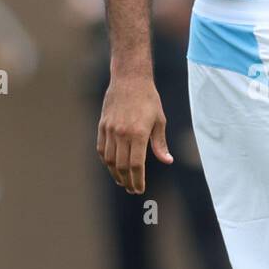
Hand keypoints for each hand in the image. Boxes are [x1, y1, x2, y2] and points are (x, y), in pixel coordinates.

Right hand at [97, 74, 172, 193]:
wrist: (129, 79)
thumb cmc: (148, 99)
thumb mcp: (159, 120)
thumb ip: (160, 143)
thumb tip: (167, 161)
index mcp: (138, 133)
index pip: (136, 165)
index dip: (138, 180)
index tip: (139, 189)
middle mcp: (122, 134)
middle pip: (121, 166)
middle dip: (127, 181)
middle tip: (132, 189)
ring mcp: (110, 130)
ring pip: (109, 160)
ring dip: (115, 173)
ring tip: (122, 181)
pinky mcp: (102, 125)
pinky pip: (101, 148)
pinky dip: (106, 161)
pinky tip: (112, 166)